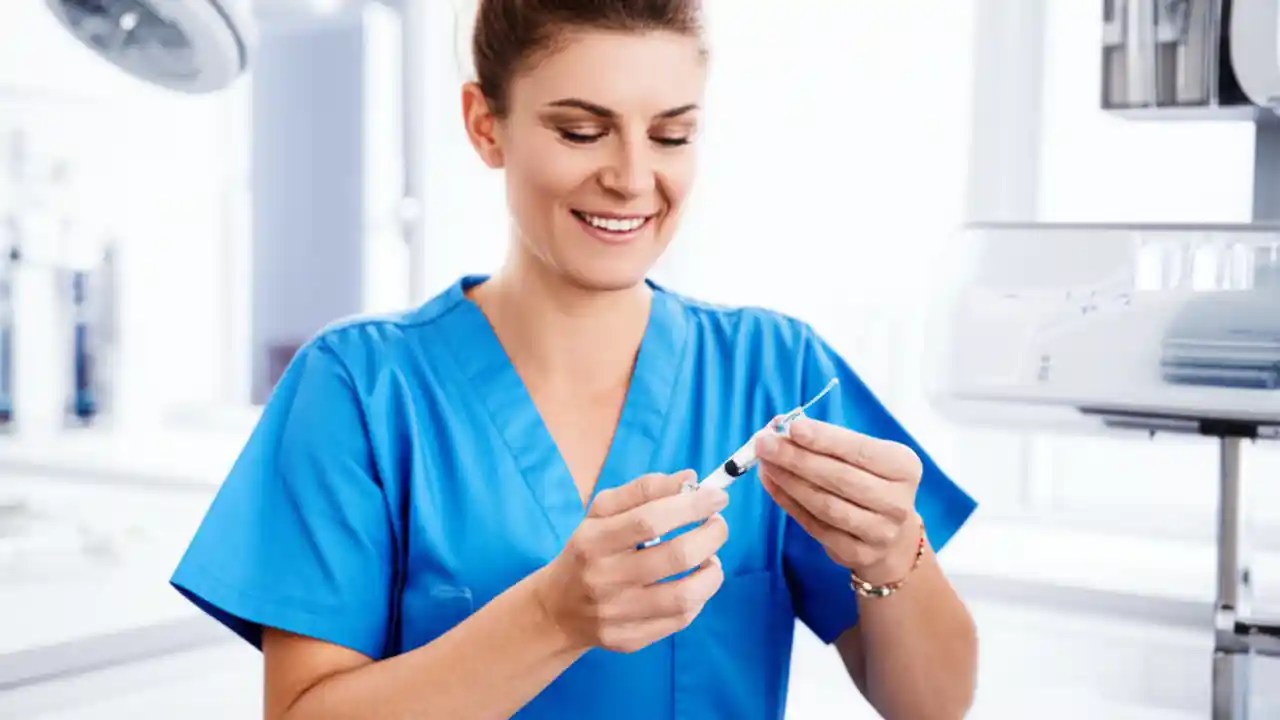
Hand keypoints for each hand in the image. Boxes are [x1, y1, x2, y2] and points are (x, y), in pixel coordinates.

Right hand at [533, 471, 729, 653]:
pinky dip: (698, 597)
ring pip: (684, 596)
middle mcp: (604, 578)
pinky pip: (680, 619)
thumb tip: (690, 479)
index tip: (717, 497)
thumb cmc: (588, 549)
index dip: (691, 506)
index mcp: (594, 540)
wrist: (558, 609)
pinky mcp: (629, 639)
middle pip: (675, 557)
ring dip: (712, 572)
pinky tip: (695, 583)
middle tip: (718, 525)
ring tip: (711, 557)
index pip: (649, 520)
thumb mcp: (602, 512)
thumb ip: (644, 490)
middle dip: (710, 536)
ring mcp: (617, 613)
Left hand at [756, 417, 923, 584]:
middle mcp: (897, 502)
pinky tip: (771, 484)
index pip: (860, 451)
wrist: (893, 539)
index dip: (825, 439)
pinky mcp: (857, 553)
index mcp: (904, 468)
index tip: (793, 427)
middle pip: (840, 478)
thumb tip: (783, 428)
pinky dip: (788, 503)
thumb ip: (830, 443)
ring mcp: (879, 532)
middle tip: (765, 443)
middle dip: (797, 458)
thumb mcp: (866, 458)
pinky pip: (815, 526)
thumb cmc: (872, 483)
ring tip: (765, 463)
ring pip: (825, 505)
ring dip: (789, 481)